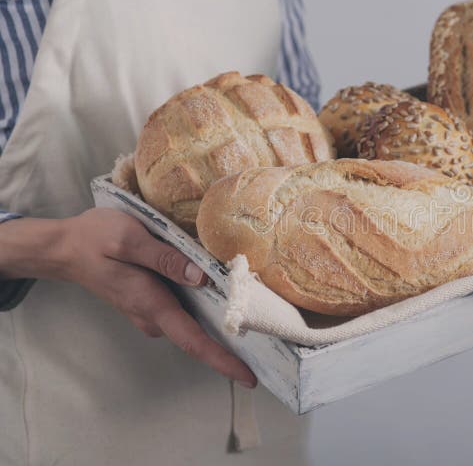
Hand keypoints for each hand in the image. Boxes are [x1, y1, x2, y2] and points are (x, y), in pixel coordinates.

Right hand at [0, 208, 256, 387]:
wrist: (62, 247)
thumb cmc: (94, 239)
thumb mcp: (130, 240)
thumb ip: (166, 259)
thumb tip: (202, 277)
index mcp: (151, 303)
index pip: (193, 340)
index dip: (222, 360)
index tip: (248, 377)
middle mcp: (152, 314)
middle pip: (197, 337)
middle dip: (229, 346)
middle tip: (267, 347)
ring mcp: (149, 310)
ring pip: (190, 322)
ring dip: (218, 323)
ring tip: (254, 317)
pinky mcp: (148, 300)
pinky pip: (181, 310)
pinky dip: (203, 307)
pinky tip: (222, 294)